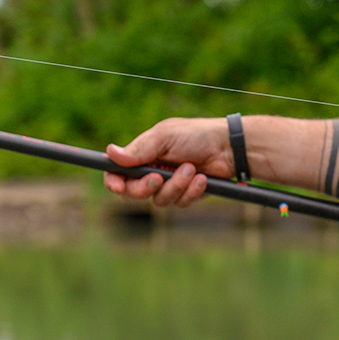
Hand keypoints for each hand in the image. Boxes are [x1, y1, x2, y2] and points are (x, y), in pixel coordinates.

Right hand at [103, 117, 231, 207]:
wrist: (228, 147)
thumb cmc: (196, 135)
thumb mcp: (165, 137)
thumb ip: (139, 149)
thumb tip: (110, 152)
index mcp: (143, 155)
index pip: (117, 173)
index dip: (114, 182)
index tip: (118, 186)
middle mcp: (153, 172)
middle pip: (133, 193)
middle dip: (145, 188)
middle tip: (159, 177)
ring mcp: (169, 185)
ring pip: (160, 201)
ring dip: (176, 185)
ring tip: (191, 168)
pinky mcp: (186, 195)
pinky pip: (180, 203)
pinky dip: (191, 191)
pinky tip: (202, 178)